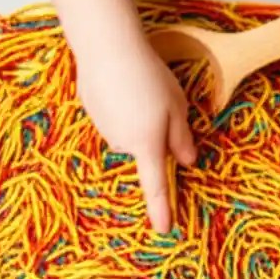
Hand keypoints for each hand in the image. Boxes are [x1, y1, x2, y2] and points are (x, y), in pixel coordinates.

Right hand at [74, 38, 195, 231]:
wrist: (107, 48)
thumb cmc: (148, 77)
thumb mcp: (177, 107)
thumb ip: (182, 138)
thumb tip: (187, 161)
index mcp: (148, 146)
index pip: (156, 186)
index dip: (160, 209)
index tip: (164, 229)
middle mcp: (123, 144)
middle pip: (145, 150)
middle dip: (154, 133)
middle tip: (160, 102)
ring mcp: (104, 130)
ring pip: (128, 134)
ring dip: (136, 118)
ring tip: (139, 88)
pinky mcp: (92, 115)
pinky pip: (113, 118)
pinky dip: (119, 107)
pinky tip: (119, 85)